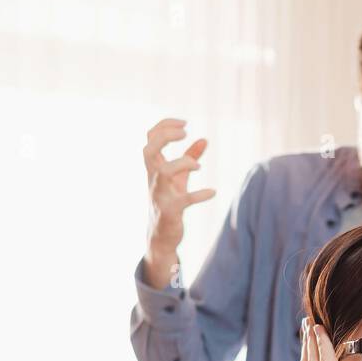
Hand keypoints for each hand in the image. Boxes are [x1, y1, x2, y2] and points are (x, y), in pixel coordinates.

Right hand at [142, 118, 215, 259]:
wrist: (161, 236)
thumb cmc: (170, 202)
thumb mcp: (179, 178)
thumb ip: (190, 158)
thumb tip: (204, 139)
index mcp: (154, 168)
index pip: (150, 138)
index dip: (165, 125)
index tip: (185, 123)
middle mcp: (153, 178)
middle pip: (149, 149)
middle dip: (165, 136)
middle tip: (185, 133)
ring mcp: (160, 194)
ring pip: (163, 172)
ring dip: (182, 163)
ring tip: (198, 167)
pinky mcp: (170, 211)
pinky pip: (184, 200)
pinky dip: (199, 195)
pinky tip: (212, 192)